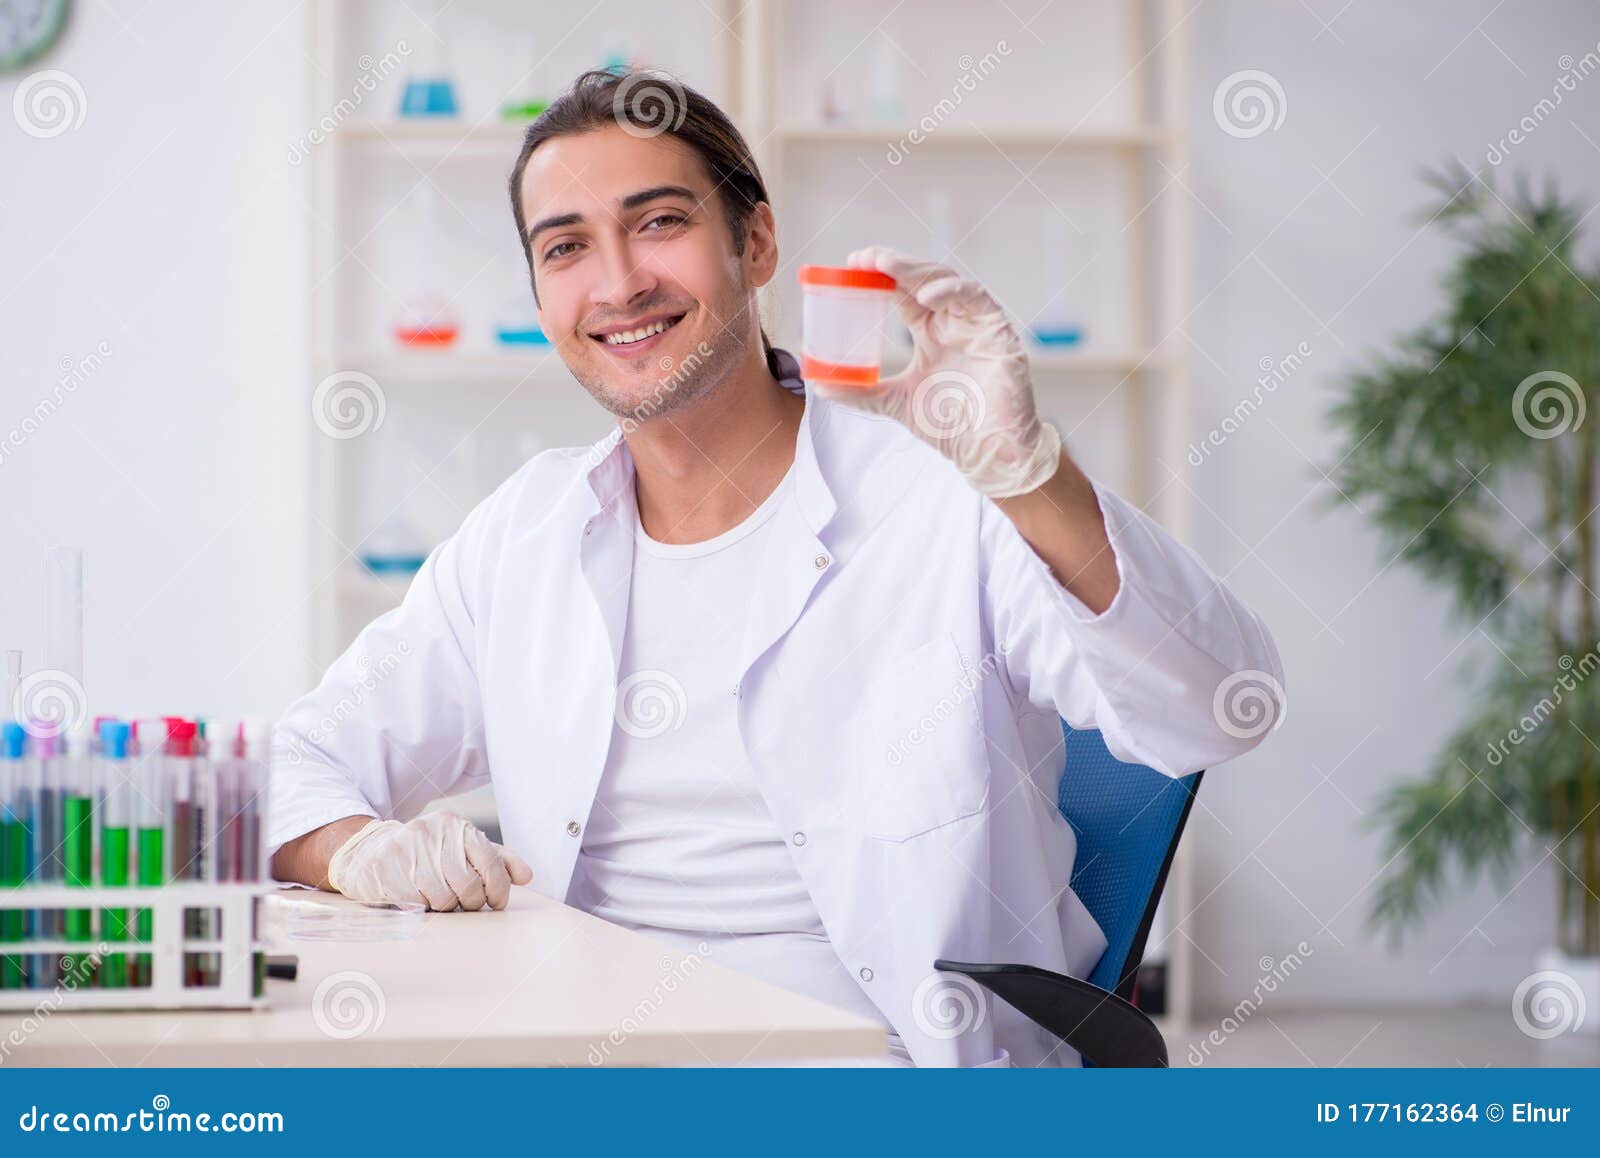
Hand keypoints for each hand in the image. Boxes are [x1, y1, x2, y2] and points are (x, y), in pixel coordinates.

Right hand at [325, 812, 532, 910]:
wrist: (371, 850)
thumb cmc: (427, 853)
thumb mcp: (463, 848)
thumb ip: (497, 859)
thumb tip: (527, 875)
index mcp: (454, 825)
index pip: (490, 860)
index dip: (499, 887)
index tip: (497, 902)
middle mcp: (430, 832)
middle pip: (468, 885)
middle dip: (471, 902)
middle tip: (464, 903)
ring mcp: (404, 849)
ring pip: (443, 899)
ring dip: (445, 907)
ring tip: (438, 897)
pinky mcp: (384, 870)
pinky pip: (416, 905)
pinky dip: (422, 909)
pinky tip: (418, 898)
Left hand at [810, 246, 1062, 497]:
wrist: (987, 454)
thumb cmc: (949, 426)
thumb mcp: (894, 403)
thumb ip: (860, 392)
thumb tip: (818, 384)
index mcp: (931, 333)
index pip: (903, 292)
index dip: (880, 274)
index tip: (852, 263)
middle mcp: (953, 322)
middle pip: (923, 279)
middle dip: (894, 264)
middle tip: (864, 258)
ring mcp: (976, 324)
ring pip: (947, 281)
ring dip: (916, 271)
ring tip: (885, 266)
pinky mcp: (999, 332)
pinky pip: (977, 299)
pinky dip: (951, 292)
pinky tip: (924, 296)